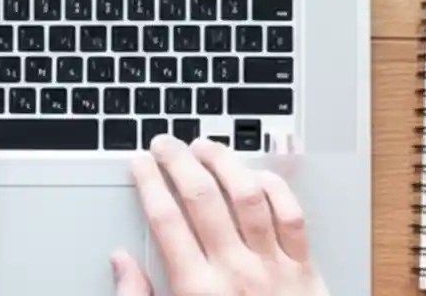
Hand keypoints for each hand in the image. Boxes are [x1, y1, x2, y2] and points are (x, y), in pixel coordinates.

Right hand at [112, 135, 327, 295]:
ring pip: (247, 195)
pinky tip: (255, 175)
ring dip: (223, 162)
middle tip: (164, 144)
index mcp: (197, 291)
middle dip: (177, 161)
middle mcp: (235, 273)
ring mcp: (274, 268)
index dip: (148, 183)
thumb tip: (120, 262)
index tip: (139, 165)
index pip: (165, 219)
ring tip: (204, 147)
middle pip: (201, 197)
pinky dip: (274, 187)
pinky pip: (292, 215)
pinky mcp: (306, 271)